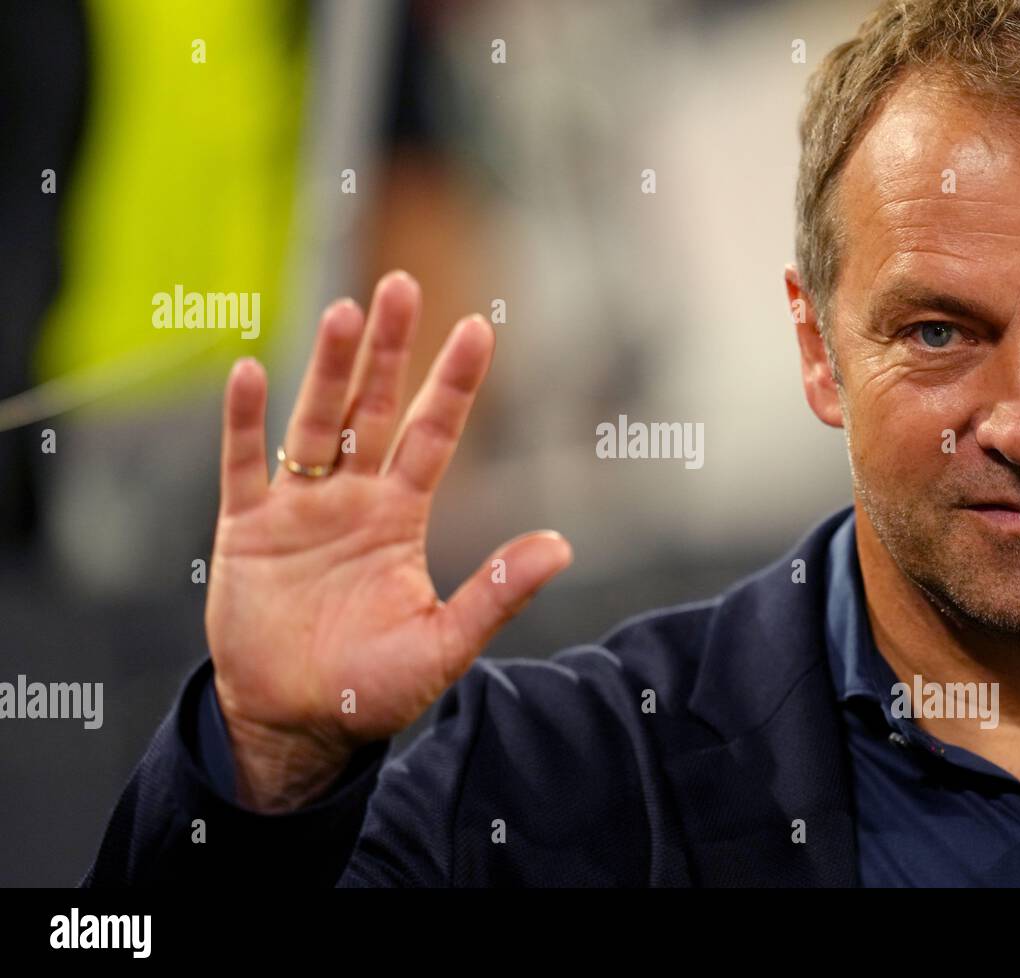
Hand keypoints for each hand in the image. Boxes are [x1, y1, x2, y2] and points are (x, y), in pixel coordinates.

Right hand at [206, 271, 571, 811]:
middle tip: (403, 285)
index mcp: (401, 517)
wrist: (298, 724)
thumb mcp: (443, 642)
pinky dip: (245, 423)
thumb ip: (496, 593)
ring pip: (315, 423)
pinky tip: (251, 373)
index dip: (453, 383)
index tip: (479, 327)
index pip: (432, 435)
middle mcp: (353, 499)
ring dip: (329, 370)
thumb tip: (562, 546)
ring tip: (347, 312)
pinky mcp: (248, 530)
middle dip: (388, 350)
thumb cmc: (374, 688)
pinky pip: (244, 465)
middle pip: (373, 409)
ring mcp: (299, 509)